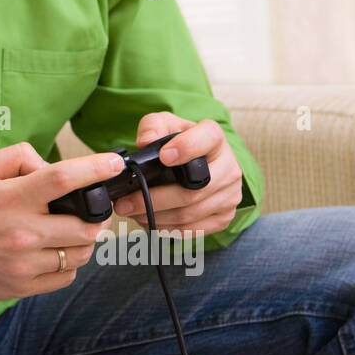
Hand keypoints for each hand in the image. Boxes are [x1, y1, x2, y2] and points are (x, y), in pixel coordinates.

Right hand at [0, 143, 126, 302]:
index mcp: (11, 199)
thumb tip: (48, 164)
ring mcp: (23, 264)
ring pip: (80, 254)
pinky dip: (68, 264)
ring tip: (70, 231)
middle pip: (86, 226)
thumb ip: (17, 157)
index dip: (96, 169)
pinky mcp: (21, 287)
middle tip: (92, 209)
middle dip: (97, 215)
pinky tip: (54, 253)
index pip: (63, 179)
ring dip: (84, 241)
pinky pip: (64, 277)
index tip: (113, 163)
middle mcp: (21, 233)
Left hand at [112, 112, 242, 236]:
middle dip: (153, 198)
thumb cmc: (177, 143)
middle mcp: (229, 167)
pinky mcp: (224, 217)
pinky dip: (167, 228)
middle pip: (192, 189)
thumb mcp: (164, 125)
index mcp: (215, 139)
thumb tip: (145, 142)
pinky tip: (149, 222)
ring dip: (155, 216)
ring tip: (131, 213)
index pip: (208, 138)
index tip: (163, 157)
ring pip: (190, 213)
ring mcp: (230, 195)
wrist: (200, 164)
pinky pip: (193, 229)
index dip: (187, 148)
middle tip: (124, 203)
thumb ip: (152, 126)